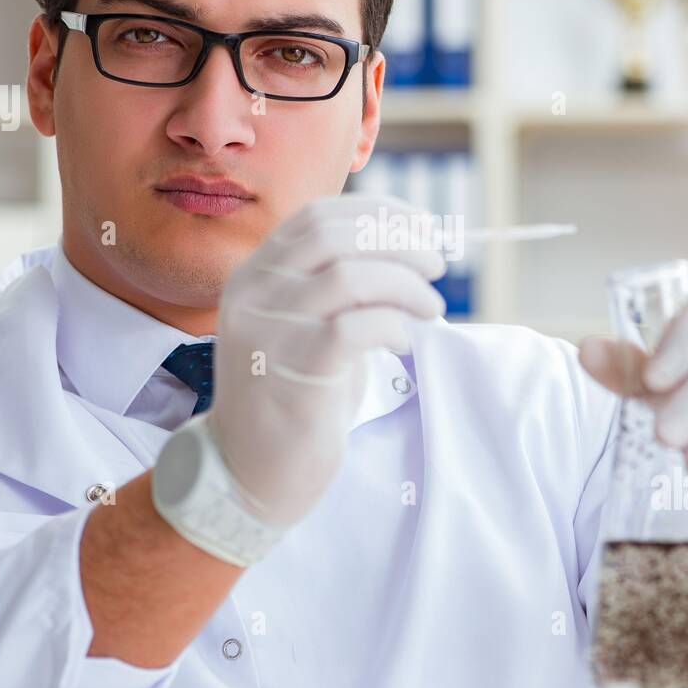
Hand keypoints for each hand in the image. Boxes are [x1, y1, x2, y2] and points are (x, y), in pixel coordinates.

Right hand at [209, 193, 446, 527]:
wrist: (250, 474)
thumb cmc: (293, 397)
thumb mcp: (304, 325)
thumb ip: (333, 283)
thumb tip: (403, 243)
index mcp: (253, 274)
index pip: (318, 216)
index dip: (377, 213)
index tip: (421, 226)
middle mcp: (252, 294)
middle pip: (334, 236)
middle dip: (399, 240)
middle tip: (436, 263)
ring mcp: (267, 331)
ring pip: (349, 276)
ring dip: (406, 283)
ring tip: (431, 307)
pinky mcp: (291, 371)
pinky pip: (354, 327)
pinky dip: (391, 325)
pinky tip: (402, 342)